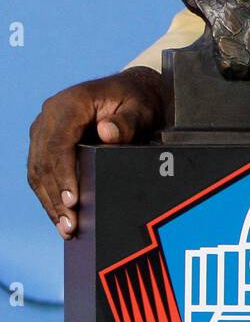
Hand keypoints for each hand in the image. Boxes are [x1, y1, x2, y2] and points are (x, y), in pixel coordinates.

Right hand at [27, 67, 163, 238]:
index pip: (58, 143)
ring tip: (66, 228)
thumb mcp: (140, 108)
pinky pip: (41, 172)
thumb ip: (127, 121)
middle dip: (56, 196)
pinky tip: (60, 217)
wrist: (130, 92)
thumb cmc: (136, 100)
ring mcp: (44, 128)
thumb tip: (107, 133)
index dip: (64, 174)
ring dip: (50, 202)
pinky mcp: (45, 142)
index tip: (73, 201)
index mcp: (70, 102)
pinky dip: (49, 195)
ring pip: (38, 170)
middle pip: (45, 161)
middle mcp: (50, 114)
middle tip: (71, 226)